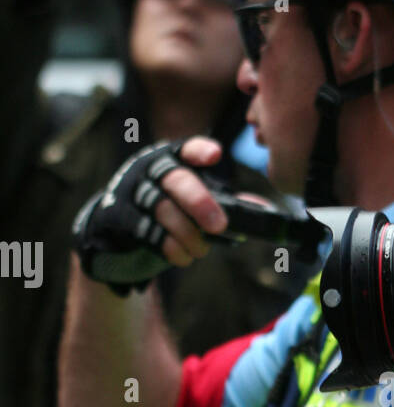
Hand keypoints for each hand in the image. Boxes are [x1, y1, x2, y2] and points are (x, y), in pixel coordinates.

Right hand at [71, 138, 228, 293]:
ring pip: (163, 209)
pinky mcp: (118, 215)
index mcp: (172, 160)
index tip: (216, 156)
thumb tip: (263, 209)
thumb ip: (224, 203)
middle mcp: (150, 169)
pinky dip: (169, 247)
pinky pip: (146, 230)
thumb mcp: (193, 203)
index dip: (200, 150)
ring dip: (187, 234)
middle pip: (177, 180)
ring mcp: (131, 190)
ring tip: (201, 250)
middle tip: (219, 226)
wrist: (118, 231)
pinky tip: (183, 257)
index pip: (186, 148)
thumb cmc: (166, 212)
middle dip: (200, 202)